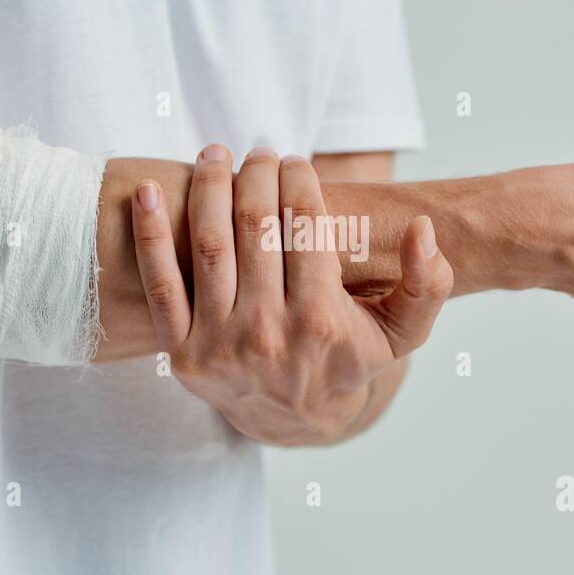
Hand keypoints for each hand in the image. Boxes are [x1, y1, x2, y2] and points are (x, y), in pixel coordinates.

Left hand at [130, 144, 453, 444]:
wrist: (293, 420)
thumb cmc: (347, 359)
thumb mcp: (401, 332)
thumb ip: (426, 283)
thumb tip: (424, 230)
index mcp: (320, 319)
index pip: (304, 225)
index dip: (298, 181)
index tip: (295, 163)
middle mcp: (267, 332)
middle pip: (254, 225)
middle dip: (255, 175)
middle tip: (258, 154)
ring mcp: (219, 344)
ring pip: (209, 244)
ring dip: (208, 187)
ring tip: (215, 156)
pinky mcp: (181, 353)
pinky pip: (159, 285)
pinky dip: (149, 235)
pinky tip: (147, 193)